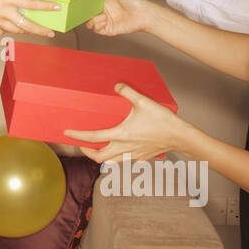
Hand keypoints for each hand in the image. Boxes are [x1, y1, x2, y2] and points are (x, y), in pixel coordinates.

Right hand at [0, 0, 59, 37]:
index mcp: (7, 0)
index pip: (31, 4)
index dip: (45, 6)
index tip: (57, 8)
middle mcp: (5, 14)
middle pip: (27, 25)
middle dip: (40, 30)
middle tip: (51, 33)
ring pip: (15, 29)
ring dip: (25, 31)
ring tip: (32, 31)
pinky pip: (0, 31)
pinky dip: (6, 30)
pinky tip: (6, 29)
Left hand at [63, 83, 187, 163]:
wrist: (180, 136)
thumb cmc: (162, 120)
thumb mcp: (143, 102)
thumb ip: (127, 92)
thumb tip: (117, 85)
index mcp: (121, 135)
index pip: (93, 138)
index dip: (78, 136)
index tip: (67, 133)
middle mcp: (125, 148)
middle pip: (99, 157)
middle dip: (87, 152)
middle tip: (81, 144)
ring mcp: (133, 155)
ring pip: (111, 162)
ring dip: (100, 157)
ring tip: (96, 149)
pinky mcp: (141, 158)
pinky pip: (124, 162)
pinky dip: (117, 159)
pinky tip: (118, 151)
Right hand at [85, 0, 154, 36]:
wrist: (143, 14)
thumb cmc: (134, 0)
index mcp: (104, 0)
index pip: (89, 2)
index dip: (85, 3)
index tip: (82, 0)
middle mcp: (104, 10)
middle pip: (88, 14)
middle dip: (85, 13)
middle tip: (88, 10)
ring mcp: (106, 20)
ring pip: (90, 23)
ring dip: (93, 20)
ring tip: (102, 16)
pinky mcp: (109, 29)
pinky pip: (97, 30)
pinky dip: (98, 26)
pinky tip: (105, 20)